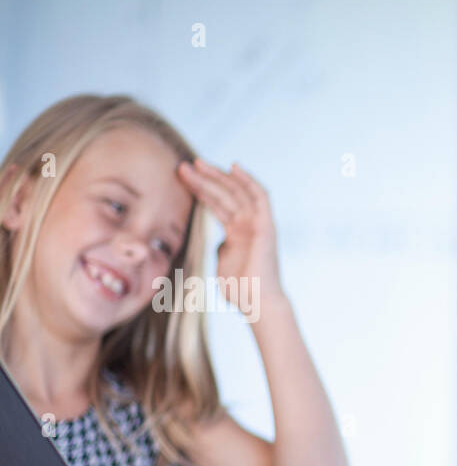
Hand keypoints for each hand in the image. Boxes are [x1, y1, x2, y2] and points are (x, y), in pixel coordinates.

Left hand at [176, 157, 283, 312]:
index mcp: (236, 234)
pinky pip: (260, 197)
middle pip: (224, 194)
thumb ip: (218, 248)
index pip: (217, 204)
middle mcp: (248, 225)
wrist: (257, 303)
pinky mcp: (266, 226)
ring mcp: (257, 224)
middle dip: (204, 178)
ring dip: (219, 176)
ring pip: (237, 192)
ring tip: (198, 163)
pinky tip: (234, 167)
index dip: (200, 189)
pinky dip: (249, 181)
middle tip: (184, 165)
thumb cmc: (240, 291)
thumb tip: (218, 241)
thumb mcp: (221, 263)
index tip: (181, 177)